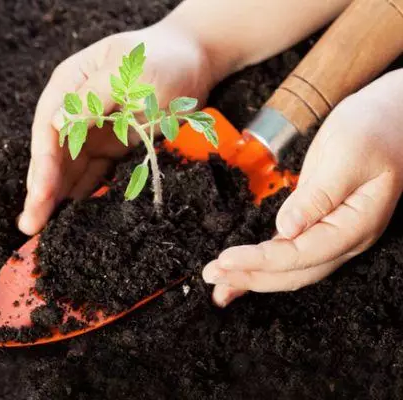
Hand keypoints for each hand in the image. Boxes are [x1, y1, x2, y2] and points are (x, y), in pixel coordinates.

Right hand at [17, 22, 216, 234]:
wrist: (195, 61)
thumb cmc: (162, 59)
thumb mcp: (127, 73)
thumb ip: (92, 98)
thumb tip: (55, 124)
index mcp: (70, 84)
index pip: (48, 128)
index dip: (43, 164)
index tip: (40, 194)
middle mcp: (74, 109)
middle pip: (52, 153)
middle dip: (40, 189)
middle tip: (29, 225)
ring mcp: (92, 129)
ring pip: (68, 168)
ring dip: (55, 196)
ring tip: (40, 228)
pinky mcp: (110, 145)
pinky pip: (91, 173)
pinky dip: (81, 193)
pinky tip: (70, 215)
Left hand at [202, 70, 402, 306]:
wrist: (390, 118)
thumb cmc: (374, 129)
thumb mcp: (346, 156)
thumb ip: (318, 195)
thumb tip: (286, 229)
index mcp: (356, 225)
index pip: (302, 255)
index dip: (261, 261)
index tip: (226, 260)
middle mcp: (344, 238)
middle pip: (293, 271)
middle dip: (250, 276)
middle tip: (211, 275)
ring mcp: (331, 234)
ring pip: (289, 268)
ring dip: (252, 277)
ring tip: (218, 284)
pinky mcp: (316, 224)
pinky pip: (287, 251)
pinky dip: (261, 263)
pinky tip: (239, 270)